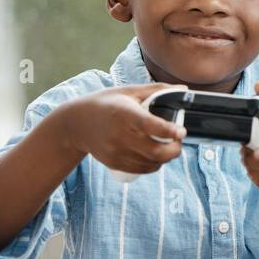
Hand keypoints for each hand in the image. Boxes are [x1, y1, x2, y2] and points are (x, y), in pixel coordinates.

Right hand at [57, 82, 187, 175]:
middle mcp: (120, 135)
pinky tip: (157, 156)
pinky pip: (141, 169)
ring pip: (151, 163)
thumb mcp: (129, 91)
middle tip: (178, 141)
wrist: (75, 123)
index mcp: (125, 114)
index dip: (171, 131)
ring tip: (168, 147)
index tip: (181, 131)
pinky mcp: (114, 162)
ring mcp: (116, 152)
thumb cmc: (106, 103)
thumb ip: (157, 90)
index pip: (152, 126)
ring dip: (166, 158)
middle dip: (174, 149)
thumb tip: (183, 89)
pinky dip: (154, 165)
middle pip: (156, 151)